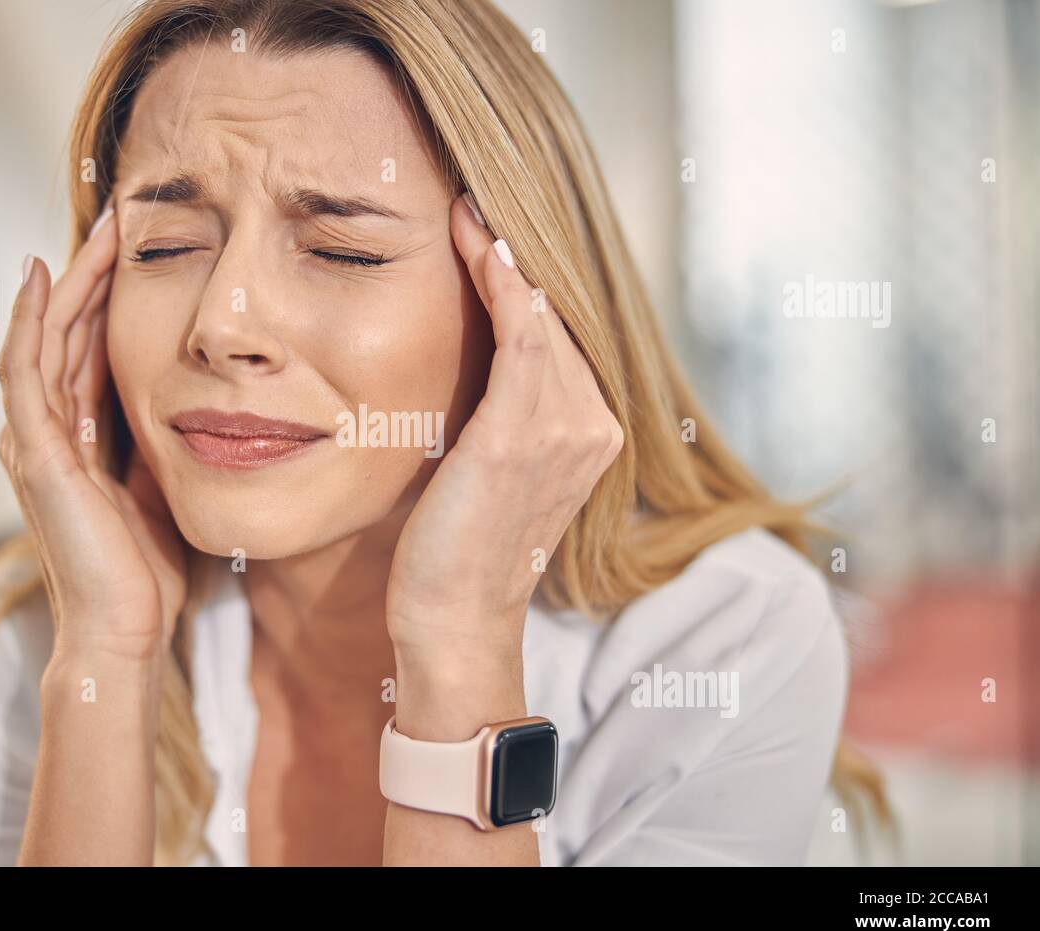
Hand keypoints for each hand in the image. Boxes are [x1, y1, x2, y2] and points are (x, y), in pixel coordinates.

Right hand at [0, 206, 186, 662]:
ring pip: (45, 337)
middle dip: (94, 273)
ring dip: (70, 280)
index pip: (91, 349)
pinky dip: (31, 320)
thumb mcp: (163, 488)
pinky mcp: (36, 453)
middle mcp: (47, 432)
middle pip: (66, 331)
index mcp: (79, 440)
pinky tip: (46, 275)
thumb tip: (204, 407)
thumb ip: (163, 444)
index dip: (112, 296)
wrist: (123, 633)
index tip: (148, 248)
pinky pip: (25, 370)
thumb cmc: (147, 573)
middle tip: (122, 213)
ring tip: (98, 227)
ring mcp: (35, 441)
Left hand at [385, 195, 623, 662]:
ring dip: (507, 255)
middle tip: (478, 195)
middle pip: (559, 319)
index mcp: (590, 434)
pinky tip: (481, 241)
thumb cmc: (457, 548)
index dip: (524, 280)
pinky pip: (523, 338)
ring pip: (544, 318)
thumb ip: (503, 416)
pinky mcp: (522, 437)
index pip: (561, 337)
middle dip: (517, 257)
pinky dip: (504, 285)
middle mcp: (593, 426)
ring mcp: (566, 431)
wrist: (453, 618)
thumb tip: (474, 362)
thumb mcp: (490, 471)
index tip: (488, 225)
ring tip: (473, 205)